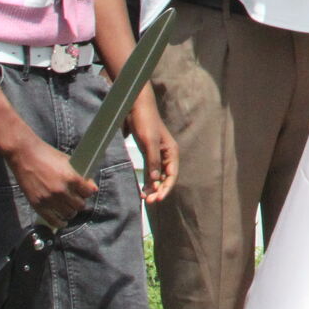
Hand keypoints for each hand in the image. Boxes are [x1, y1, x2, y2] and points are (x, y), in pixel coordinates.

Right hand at [5, 138, 98, 227]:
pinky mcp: (37, 205)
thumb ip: (80, 176)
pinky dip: (59, 223)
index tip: (85, 191)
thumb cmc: (47, 155)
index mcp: (71, 178)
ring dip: (70, 211)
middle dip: (80, 202)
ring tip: (68, 208)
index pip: (89, 193)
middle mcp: (62, 190)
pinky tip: (62, 221)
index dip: (88, 192)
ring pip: (68, 214)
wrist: (24, 155)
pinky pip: (52, 220)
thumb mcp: (68, 161)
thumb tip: (93, 188)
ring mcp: (49, 199)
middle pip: (80, 205)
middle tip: (76, 199)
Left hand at [125, 86, 178, 203]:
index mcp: (171, 152)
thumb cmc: (145, 121)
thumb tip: (154, 181)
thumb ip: (153, 161)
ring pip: (157, 176)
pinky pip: (150, 171)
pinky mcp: (148, 153)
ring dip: (152, 187)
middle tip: (148, 201)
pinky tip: (141, 188)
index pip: (172, 175)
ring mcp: (157, 154)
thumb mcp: (149, 142)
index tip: (157, 199)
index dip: (166, 188)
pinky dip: (147, 180)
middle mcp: (166, 155)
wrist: (136, 107)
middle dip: (159, 190)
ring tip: (144, 197)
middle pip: (165, 178)